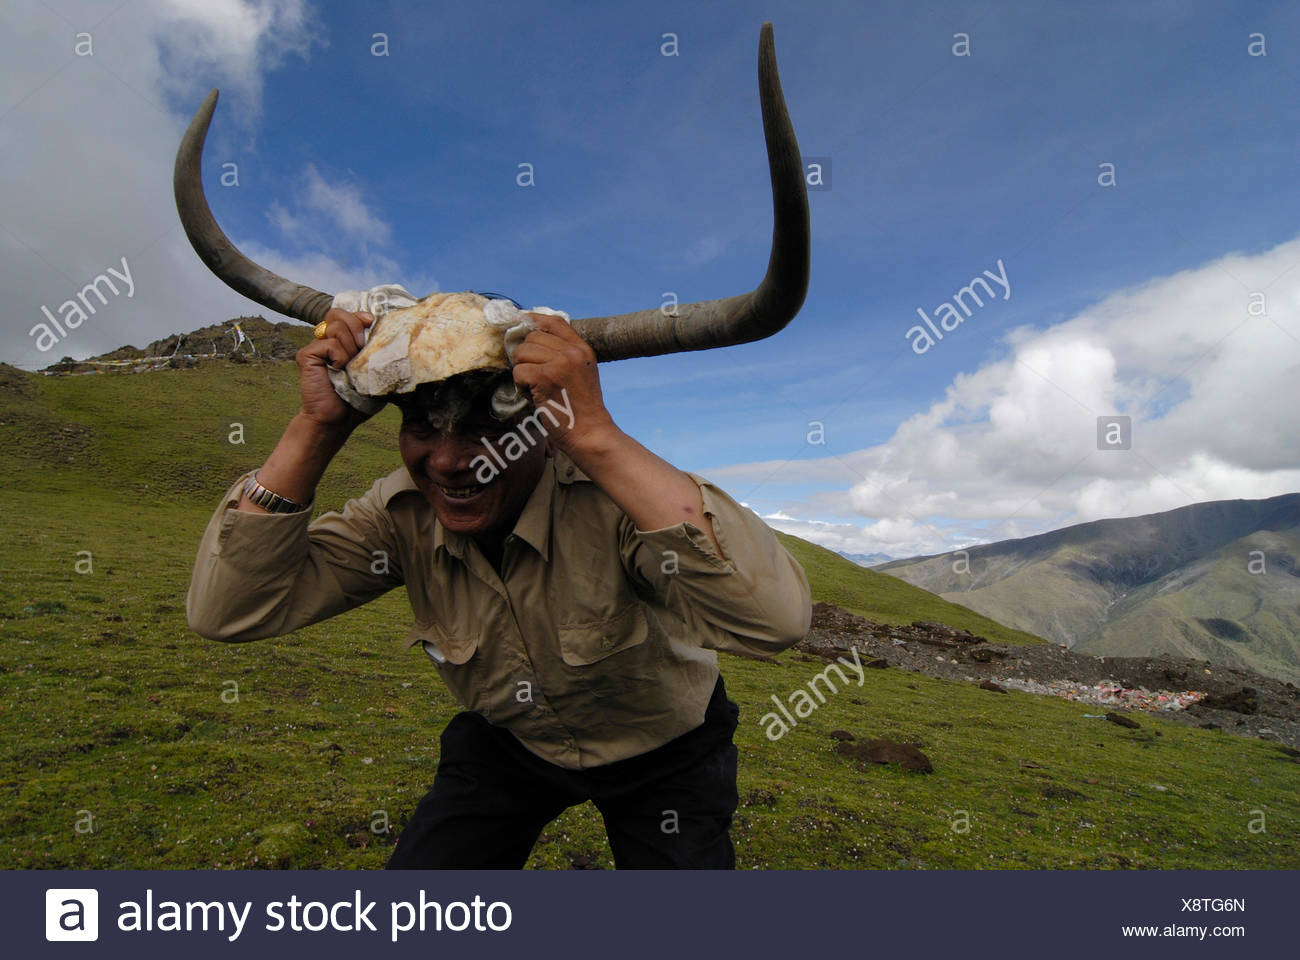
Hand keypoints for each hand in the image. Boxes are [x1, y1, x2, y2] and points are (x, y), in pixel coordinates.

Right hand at [295, 308, 373, 430]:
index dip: (358, 315)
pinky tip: (337, 371)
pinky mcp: (306, 355)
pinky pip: (329, 344)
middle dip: (355, 326)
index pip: (347, 315)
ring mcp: (315, 347)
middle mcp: (326, 341)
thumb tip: (395, 336)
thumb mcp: (373, 372)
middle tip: (360, 348)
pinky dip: (339, 357)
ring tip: (348, 367)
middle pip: (338, 314)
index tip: (370, 322)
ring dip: (349, 348)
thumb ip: (377, 352)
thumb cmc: (357, 399)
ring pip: (335, 327)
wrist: (337, 419)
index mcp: (341, 342)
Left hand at [511, 313, 616, 452]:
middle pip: (532, 337)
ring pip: (522, 353)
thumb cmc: (581, 408)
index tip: (520, 323)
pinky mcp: (546, 377)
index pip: (553, 321)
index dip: (533, 319)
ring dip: (522, 371)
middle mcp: (572, 352)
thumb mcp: (581, 373)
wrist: (590, 433)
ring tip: (535, 387)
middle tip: (534, 377)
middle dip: (525, 356)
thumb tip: (530, 340)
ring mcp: (560, 363)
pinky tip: (533, 396)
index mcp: (582, 349)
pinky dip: (520, 386)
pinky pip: (519, 371)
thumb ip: (564, 355)